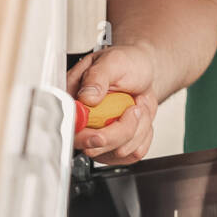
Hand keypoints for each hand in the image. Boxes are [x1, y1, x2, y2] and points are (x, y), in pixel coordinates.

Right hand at [65, 43, 158, 164]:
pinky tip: (140, 119)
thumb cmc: (127, 64)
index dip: (85, 136)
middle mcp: (84, 122)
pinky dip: (144, 136)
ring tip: (137, 106)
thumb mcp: (113, 62)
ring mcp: (100, 136)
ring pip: (118, 151)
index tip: (100, 133)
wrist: (146, 73)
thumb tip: (86, 97)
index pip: (71, 128)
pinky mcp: (117, 145)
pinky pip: (133, 153)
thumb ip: (97, 77)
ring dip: (137, 128)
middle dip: (121, 130)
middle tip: (133, 108)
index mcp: (74, 99)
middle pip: (94, 147)